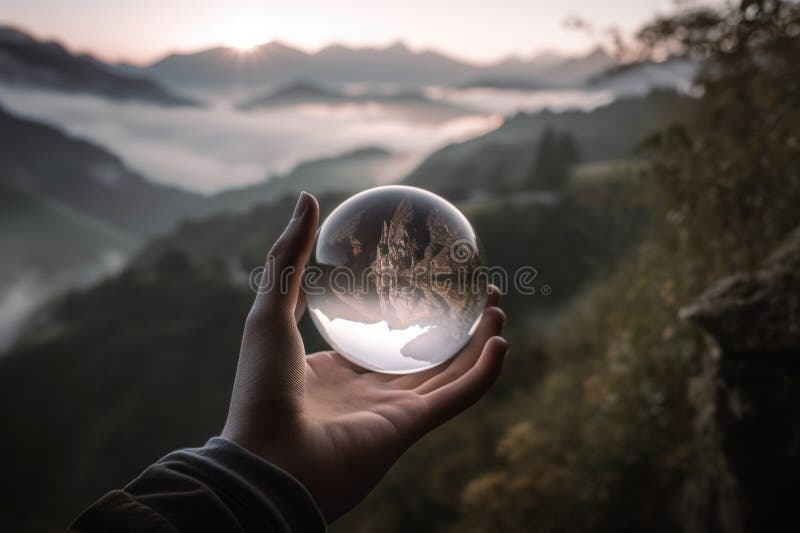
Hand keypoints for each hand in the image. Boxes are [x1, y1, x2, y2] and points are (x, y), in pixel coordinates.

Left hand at [222, 191, 506, 521]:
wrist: (269, 459)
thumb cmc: (261, 389)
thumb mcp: (269, 311)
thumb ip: (288, 258)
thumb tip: (307, 198)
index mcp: (337, 368)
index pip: (380, 335)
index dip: (406, 307)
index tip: (424, 274)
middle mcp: (370, 389)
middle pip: (424, 351)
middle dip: (454, 320)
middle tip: (474, 285)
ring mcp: (395, 408)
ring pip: (450, 369)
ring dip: (479, 338)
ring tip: (496, 302)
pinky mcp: (414, 425)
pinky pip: (459, 396)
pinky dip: (485, 372)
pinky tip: (500, 340)